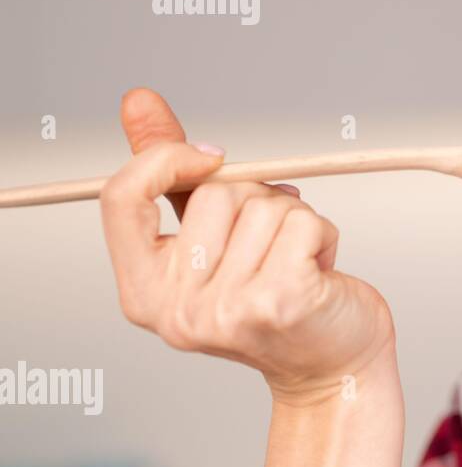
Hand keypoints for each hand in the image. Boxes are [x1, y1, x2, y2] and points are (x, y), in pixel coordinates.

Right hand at [100, 89, 395, 404]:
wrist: (333, 364)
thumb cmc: (277, 298)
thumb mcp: (215, 240)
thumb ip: (173, 177)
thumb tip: (138, 101)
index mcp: (143, 293)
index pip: (122, 197)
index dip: (165, 158)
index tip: (211, 154)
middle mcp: (176, 310)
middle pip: (213, 192)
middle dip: (258, 199)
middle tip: (274, 243)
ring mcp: (227, 310)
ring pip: (264, 205)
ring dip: (296, 220)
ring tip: (298, 260)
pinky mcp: (280, 302)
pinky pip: (303, 222)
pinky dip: (323, 233)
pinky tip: (321, 269)